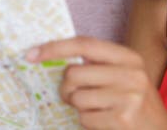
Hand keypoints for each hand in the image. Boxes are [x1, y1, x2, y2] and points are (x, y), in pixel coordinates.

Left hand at [27, 37, 166, 129]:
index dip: (56, 47)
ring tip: (97, 110)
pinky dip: (88, 123)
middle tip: (73, 96)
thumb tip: (53, 58)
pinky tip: (104, 122)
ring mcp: (128, 96)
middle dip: (66, 88)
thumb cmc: (134, 101)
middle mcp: (131, 73)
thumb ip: (97, 64)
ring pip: (77, 98)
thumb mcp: (124, 75)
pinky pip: (85, 118)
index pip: (84, 44)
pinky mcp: (122, 119)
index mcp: (129, 57)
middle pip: (75, 73)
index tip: (32, 54)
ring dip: (80, 108)